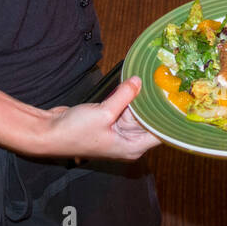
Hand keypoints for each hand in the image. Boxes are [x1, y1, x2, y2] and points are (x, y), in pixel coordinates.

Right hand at [42, 76, 159, 160]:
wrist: (48, 133)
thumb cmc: (74, 133)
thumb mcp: (103, 113)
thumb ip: (124, 97)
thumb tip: (139, 81)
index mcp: (132, 147)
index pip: (160, 134)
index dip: (169, 117)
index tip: (178, 100)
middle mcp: (128, 141)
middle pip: (149, 120)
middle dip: (154, 103)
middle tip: (167, 81)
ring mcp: (118, 131)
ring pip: (136, 112)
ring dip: (139, 98)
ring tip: (154, 78)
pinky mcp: (108, 121)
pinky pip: (123, 107)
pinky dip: (126, 97)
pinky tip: (133, 82)